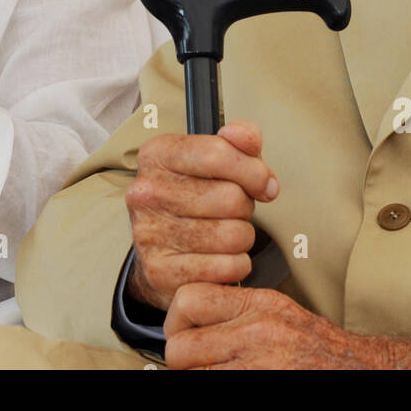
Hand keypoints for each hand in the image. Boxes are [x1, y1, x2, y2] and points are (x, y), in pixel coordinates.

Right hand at [125, 120, 277, 311]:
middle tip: (233, 211)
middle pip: (231, 198)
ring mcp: (149, 233)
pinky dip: (235, 265)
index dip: (253, 171)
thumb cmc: (192, 196)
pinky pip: (226, 268)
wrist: (158, 248)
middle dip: (245, 207)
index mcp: (157, 154)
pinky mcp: (159, 271)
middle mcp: (146, 192)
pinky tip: (221, 258)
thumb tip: (248, 139)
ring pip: (233, 236)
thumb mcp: (212, 159)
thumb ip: (239, 141)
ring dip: (242, 238)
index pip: (217, 154)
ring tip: (226, 233)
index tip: (264, 183)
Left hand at [164, 283, 410, 369]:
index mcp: (258, 304)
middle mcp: (256, 332)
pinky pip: (214, 384)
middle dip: (182, 360)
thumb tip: (190, 323)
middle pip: (180, 346)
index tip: (183, 334)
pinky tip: (228, 379)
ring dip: (196, 376)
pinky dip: (212, 383)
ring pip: (192, 374)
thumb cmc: (319, 350)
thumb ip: (237, 313)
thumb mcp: (278, 314)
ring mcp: (258, 365)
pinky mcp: (260, 383)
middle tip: (195, 365)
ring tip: (213, 372)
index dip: (175, 322)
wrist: (360, 371)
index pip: (188, 299)